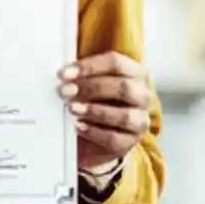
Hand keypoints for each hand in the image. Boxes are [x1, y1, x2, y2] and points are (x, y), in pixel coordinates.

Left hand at [57, 52, 151, 170]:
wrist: (99, 132)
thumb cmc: (94, 99)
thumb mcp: (90, 82)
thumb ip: (80, 75)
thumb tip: (62, 73)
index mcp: (134, 73)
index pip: (115, 63)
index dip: (88, 67)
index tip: (64, 74)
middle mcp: (142, 95)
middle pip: (122, 87)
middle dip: (90, 88)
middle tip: (64, 91)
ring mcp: (140, 119)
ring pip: (123, 115)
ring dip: (94, 111)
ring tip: (71, 108)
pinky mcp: (131, 141)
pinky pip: (115, 139)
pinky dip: (94, 133)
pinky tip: (78, 126)